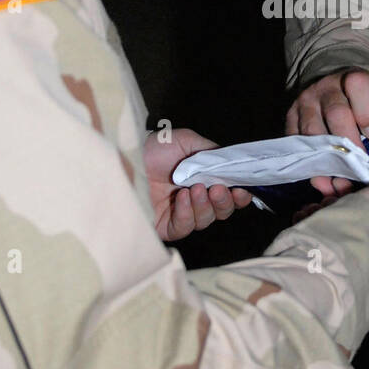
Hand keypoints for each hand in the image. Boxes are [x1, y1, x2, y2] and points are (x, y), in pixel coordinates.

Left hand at [143, 128, 251, 242]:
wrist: (127, 157)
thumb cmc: (155, 148)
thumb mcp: (188, 141)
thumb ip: (213, 153)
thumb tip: (233, 165)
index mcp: (203, 181)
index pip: (229, 196)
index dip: (239, 196)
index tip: (242, 190)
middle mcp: (194, 199)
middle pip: (221, 212)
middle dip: (224, 202)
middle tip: (219, 189)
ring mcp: (179, 214)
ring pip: (205, 220)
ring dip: (204, 205)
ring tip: (195, 189)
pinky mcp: (165, 227)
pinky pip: (184, 228)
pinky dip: (187, 213)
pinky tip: (182, 198)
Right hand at [286, 68, 368, 196]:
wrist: (330, 82)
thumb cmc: (359, 98)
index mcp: (352, 79)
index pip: (359, 85)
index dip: (367, 112)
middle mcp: (327, 88)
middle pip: (337, 114)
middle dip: (348, 144)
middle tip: (358, 168)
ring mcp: (306, 101)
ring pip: (313, 131)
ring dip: (325, 159)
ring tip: (336, 182)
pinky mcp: (291, 115)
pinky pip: (296, 141)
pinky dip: (308, 162)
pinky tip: (319, 178)